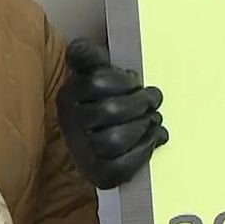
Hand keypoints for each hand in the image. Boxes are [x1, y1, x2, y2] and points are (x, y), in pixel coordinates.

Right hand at [57, 38, 167, 188]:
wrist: (92, 138)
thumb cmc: (101, 99)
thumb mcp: (94, 72)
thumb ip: (91, 56)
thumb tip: (79, 49)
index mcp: (70, 93)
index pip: (97, 81)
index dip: (123, 80)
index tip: (136, 80)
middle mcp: (70, 123)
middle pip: (110, 111)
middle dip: (139, 104)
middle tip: (154, 100)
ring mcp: (82, 151)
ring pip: (114, 141)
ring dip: (143, 128)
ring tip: (154, 119)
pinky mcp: (97, 174)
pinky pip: (121, 167)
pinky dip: (143, 152)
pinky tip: (154, 138)